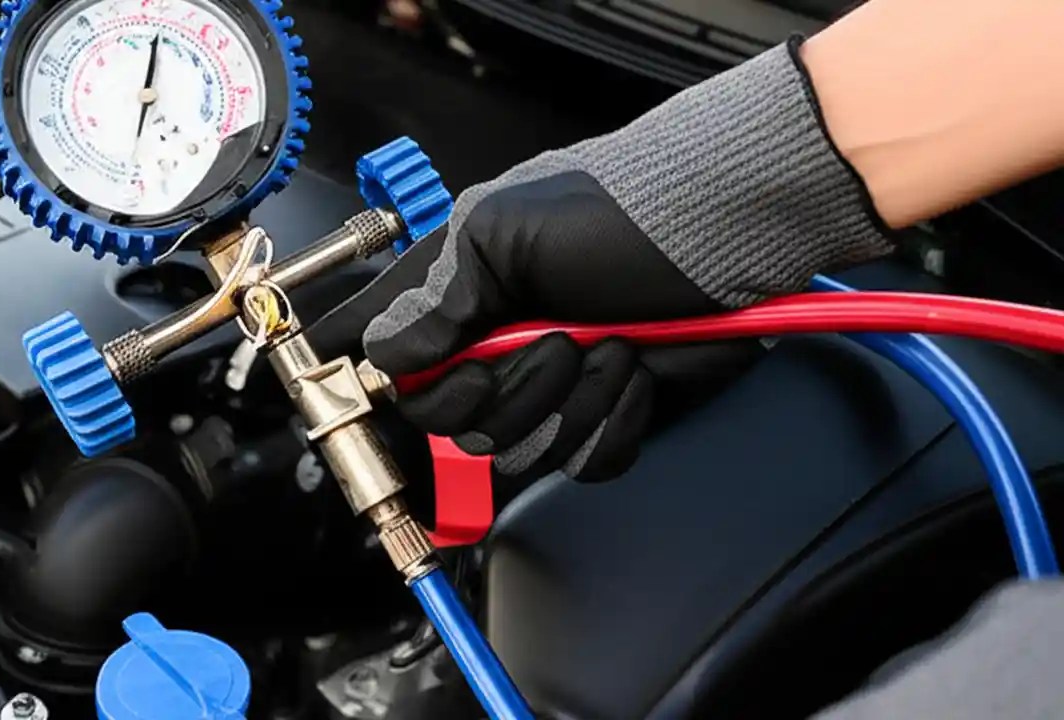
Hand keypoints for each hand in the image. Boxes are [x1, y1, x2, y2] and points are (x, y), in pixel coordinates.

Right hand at [312, 43, 892, 482]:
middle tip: (551, 340)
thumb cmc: (617, 211)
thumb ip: (437, 297)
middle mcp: (496, 342)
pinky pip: (584, 460)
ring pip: (520, 448)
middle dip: (507, 390)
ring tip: (610, 343)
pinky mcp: (605, 413)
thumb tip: (388, 356)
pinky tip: (636, 372)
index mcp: (459, 291)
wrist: (723, 233)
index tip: (348, 391)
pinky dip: (615, 420)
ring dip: (571, 400)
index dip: (366, 374)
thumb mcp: (504, 230)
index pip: (384, 344)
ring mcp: (551, 384)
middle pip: (450, 422)